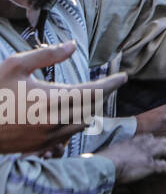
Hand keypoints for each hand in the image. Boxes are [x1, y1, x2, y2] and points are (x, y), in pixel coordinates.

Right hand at [0, 42, 125, 154]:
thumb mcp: (15, 66)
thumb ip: (47, 55)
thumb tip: (73, 45)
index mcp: (52, 100)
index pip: (94, 91)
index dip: (111, 83)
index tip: (124, 76)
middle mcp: (55, 122)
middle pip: (92, 108)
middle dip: (102, 95)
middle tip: (109, 83)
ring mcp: (47, 139)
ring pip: (82, 123)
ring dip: (89, 110)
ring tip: (89, 96)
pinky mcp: (39, 148)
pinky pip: (67, 135)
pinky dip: (74, 123)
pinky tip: (69, 114)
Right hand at [98, 133, 165, 183]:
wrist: (106, 165)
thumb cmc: (102, 162)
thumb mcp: (108, 155)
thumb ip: (112, 156)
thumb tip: (107, 162)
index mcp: (128, 143)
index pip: (142, 137)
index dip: (149, 137)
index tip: (152, 137)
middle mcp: (139, 146)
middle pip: (155, 141)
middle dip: (163, 140)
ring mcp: (146, 154)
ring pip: (162, 149)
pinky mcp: (149, 165)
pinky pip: (163, 166)